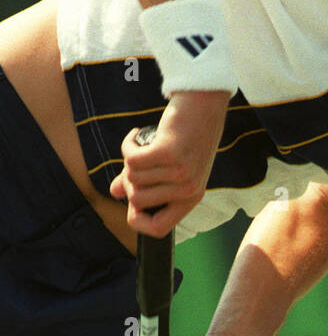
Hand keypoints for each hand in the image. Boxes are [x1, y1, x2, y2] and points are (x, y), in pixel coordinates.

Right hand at [109, 89, 229, 235]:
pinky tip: (135, 135)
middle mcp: (188, 189)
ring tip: (141, 145)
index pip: (158, 230)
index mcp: (191, 198)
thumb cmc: (186, 137)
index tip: (131, 203)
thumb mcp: (170, 165)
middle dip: (129, 180)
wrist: (204, 105)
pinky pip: (131, 159)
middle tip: (138, 161)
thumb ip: (143, 181)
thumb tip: (115, 192)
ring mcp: (180, 172)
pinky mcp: (169, 153)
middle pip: (137, 200)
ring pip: (133, 177)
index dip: (138, 220)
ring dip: (129, 159)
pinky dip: (128, 145)